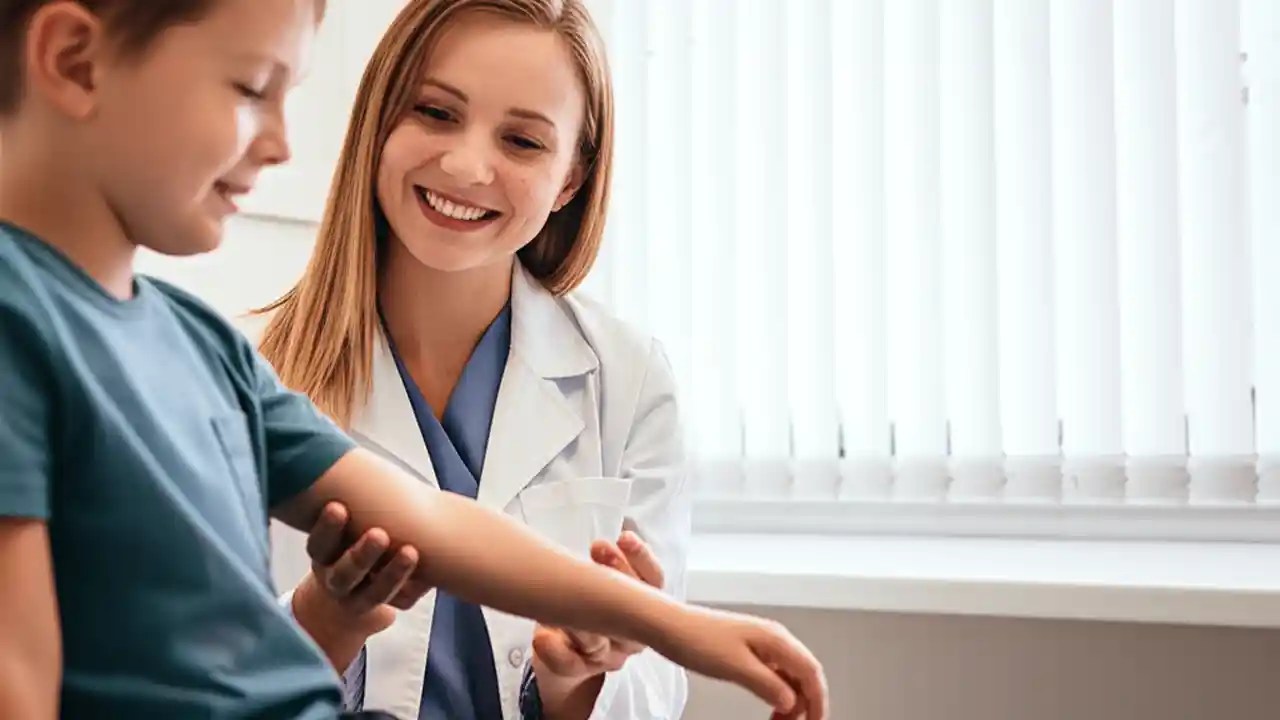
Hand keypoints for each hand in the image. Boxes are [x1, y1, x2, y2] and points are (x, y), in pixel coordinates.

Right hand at [293, 502, 430, 638]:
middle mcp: (335, 580)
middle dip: (361, 554)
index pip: (318, 545)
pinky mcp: (384, 610)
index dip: (327, 528)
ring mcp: (358, 601)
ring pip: (373, 594)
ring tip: (411, 552)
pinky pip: (400, 602)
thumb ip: (348, 499)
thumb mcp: (343, 525)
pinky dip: (412, 588)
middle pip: (343, 573)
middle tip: (379, 533)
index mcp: (323, 556)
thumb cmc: (350, 541)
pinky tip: (429, 575)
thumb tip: (339, 446)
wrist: (347, 598)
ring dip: (392, 574)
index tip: (339, 507)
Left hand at [532, 531, 664, 681]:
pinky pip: (569, 663)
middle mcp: (631, 634)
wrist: (570, 652)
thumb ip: (607, 564)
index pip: (653, 581)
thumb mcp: (602, 580)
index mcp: (645, 607)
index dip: (641, 559)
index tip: (626, 537)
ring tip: (570, 593)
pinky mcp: (580, 669)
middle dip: (616, 574)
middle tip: (599, 548)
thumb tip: (602, 543)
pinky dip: (556, 651)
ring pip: (599, 639)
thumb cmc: (590, 605)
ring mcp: (606, 654)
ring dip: (584, 617)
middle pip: (631, 609)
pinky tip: (543, 637)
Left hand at [649, 606, 827, 719]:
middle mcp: (774, 638)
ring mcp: (762, 642)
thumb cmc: (698, 642)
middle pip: (804, 673)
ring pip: (790, 675)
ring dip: (791, 699)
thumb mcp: (736, 668)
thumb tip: (793, 702)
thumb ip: (768, 685)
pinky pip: (774, 672)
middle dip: (805, 703)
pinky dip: (777, 692)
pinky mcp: (749, 648)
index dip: (818, 701)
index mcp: (776, 640)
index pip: (811, 672)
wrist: (668, 625)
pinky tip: (769, 704)